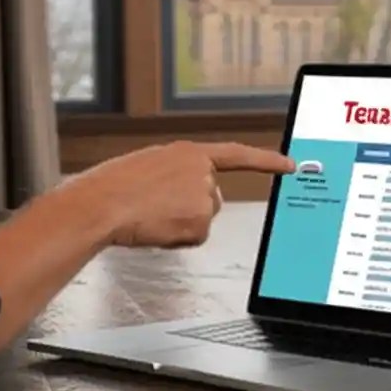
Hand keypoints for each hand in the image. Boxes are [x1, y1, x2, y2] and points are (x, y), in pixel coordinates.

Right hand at [68, 141, 294, 248]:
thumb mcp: (148, 166)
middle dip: (189, 208)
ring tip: (150, 215)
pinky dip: (177, 239)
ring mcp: (203, 195)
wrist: (101, 203)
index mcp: (188, 152)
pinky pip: (195, 238)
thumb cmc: (114, 186)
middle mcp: (202, 171)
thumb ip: (175, 174)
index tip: (290, 164)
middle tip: (156, 208)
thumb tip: (185, 196)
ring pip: (202, 220)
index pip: (237, 155)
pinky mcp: (200, 220)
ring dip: (180, 224)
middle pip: (211, 199)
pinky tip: (156, 228)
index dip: (266, 160)